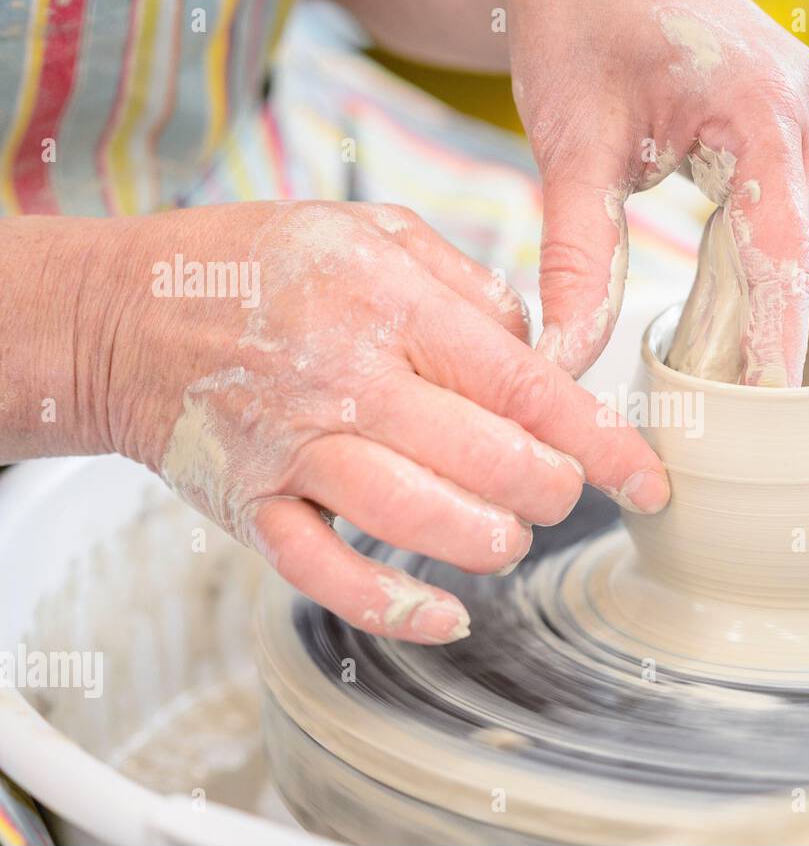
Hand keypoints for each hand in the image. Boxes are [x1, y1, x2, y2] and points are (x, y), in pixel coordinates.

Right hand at [7, 202, 668, 642]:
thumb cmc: (258, 267)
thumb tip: (547, 353)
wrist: (122, 313)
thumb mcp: (370, 232)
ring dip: (494, 541)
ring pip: (428, 523)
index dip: (604, 442)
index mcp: (388, 304)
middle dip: (555, 491)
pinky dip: (401, 607)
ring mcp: (296, 452)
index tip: (649, 481)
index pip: (528, 387)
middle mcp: (348, 380)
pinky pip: (334, 578)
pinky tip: (448, 612)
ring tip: (505, 529)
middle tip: (558, 488)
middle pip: (495, 463)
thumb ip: (469, 288)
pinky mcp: (253, 510)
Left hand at [505, 0, 808, 385]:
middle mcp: (796, 112)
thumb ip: (579, 257)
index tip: (778, 407)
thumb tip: (566, 356)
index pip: (782, 253)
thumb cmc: (580, 21)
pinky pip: (794, 197)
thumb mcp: (574, 145)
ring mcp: (795, 110)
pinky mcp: (776, 114)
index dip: (779, 337)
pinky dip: (795, 252)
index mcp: (758, 114)